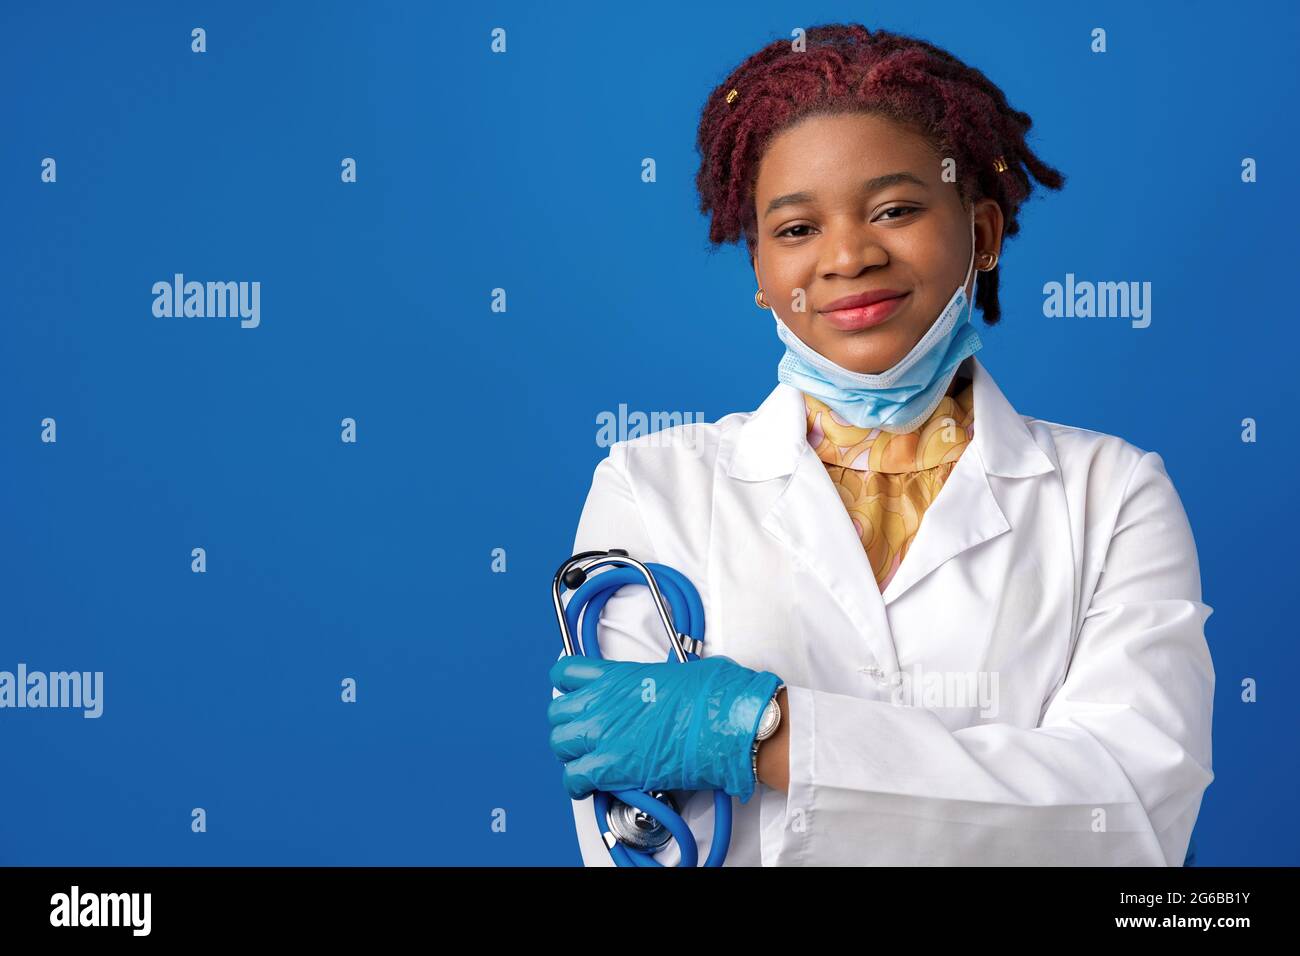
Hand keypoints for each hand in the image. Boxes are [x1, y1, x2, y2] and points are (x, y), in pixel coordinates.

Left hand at [548, 654, 782, 803]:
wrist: (729, 720)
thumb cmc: (715, 695)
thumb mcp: (680, 672)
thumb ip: (658, 681)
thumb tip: (667, 689)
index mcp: (618, 675)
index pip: (566, 673)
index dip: (567, 687)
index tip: (576, 696)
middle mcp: (603, 701)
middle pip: (557, 713)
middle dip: (568, 725)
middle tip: (586, 735)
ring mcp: (604, 733)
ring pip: (560, 745)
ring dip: (572, 755)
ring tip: (589, 762)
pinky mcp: (612, 766)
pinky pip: (573, 778)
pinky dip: (577, 785)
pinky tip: (590, 787)